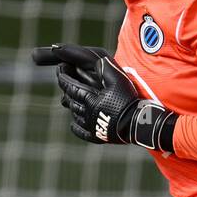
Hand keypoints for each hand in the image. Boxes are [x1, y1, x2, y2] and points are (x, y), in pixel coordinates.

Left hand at [31, 43, 177, 151]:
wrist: (137, 123)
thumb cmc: (127, 100)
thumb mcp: (116, 79)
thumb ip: (103, 68)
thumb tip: (94, 59)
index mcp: (90, 98)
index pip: (70, 86)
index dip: (63, 77)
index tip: (60, 70)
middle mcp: (87, 113)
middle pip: (70, 100)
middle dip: (65, 89)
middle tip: (62, 82)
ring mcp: (91, 126)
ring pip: (74, 114)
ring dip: (70, 106)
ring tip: (69, 99)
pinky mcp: (96, 136)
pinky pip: (81, 131)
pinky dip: (76, 126)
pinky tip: (74, 122)